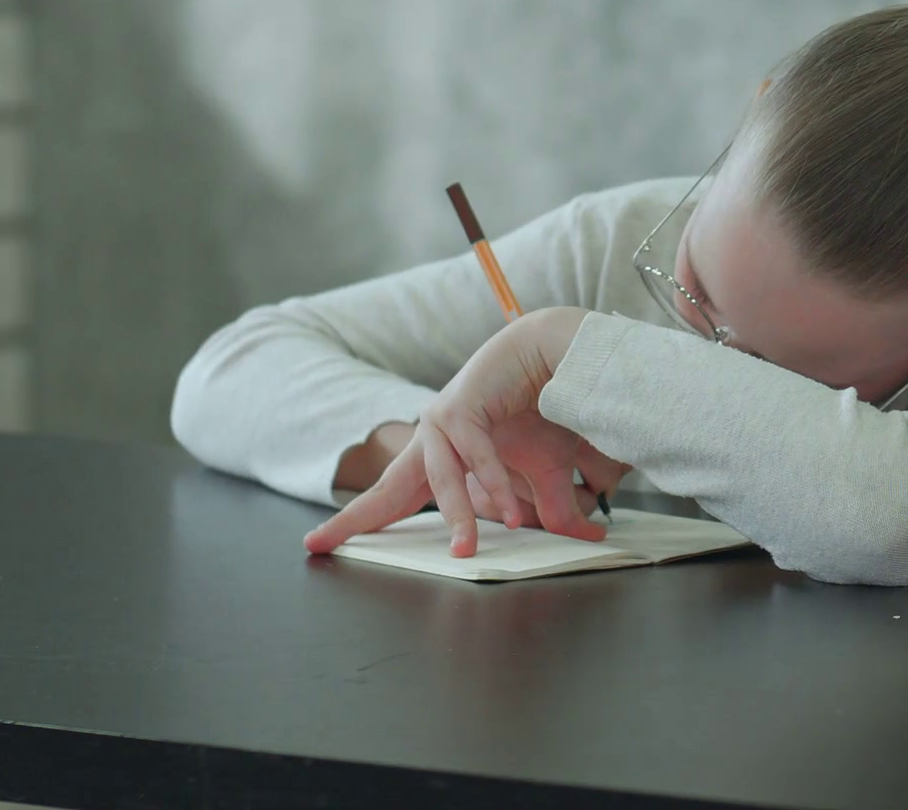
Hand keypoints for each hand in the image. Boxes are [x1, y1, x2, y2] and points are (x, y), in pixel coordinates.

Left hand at [303, 307, 625, 556]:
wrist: (562, 356)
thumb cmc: (548, 410)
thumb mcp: (548, 472)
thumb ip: (555, 508)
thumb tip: (589, 536)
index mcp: (442, 452)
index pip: (394, 494)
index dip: (360, 519)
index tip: (318, 544)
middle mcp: (432, 435)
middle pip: (389, 487)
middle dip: (358, 518)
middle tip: (319, 545)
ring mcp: (442, 419)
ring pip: (439, 478)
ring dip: (459, 516)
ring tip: (467, 551)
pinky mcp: (461, 405)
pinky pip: (474, 454)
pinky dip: (494, 483)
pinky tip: (512, 513)